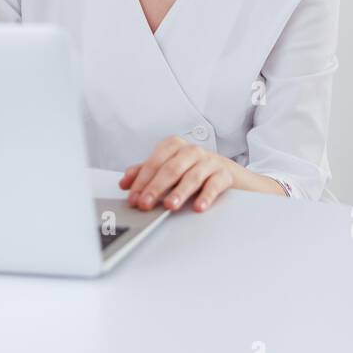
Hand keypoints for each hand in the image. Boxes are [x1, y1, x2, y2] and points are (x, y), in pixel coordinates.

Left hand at [118, 135, 242, 212]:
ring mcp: (209, 162)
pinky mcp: (224, 174)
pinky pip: (215, 184)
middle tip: (145, 203)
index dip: (142, 181)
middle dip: (156, 187)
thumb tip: (125, 182)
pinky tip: (199, 206)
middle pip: (171, 169)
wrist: (227, 172)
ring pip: (192, 177)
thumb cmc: (193, 168)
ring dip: (180, 192)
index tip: (133, 197)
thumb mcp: (168, 167)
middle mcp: (192, 151)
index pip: (154, 162)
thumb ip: (146, 172)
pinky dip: (206, 196)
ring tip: (170, 206)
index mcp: (174, 146)